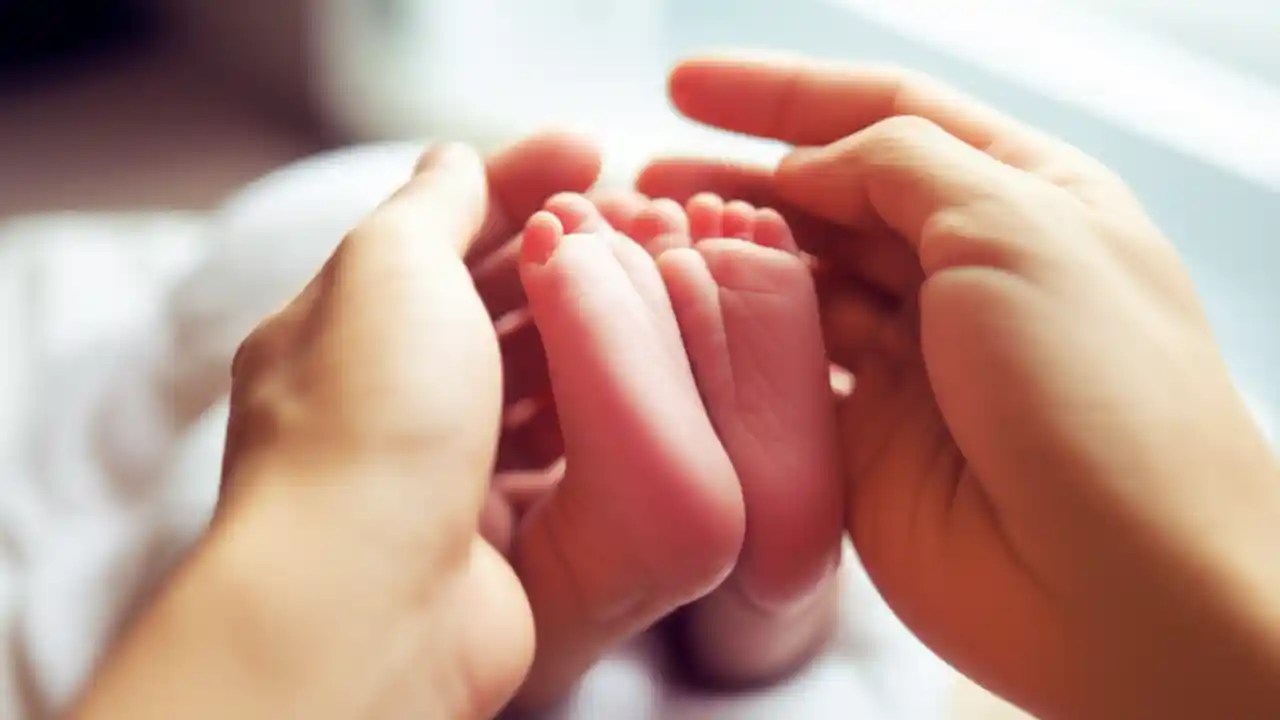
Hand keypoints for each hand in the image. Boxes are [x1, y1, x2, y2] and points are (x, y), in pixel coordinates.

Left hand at [73, 134, 601, 719]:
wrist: (369, 601)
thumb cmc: (369, 422)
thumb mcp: (389, 268)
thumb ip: (429, 204)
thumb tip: (453, 158)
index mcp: (335, 326)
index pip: (436, 230)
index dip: (515, 181)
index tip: (596, 155)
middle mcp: (379, 398)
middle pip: (486, 303)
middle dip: (561, 254)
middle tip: (641, 221)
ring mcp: (434, 469)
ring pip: (526, 378)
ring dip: (584, 330)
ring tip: (651, 287)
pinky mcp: (489, 531)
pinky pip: (551, 450)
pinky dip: (589, 409)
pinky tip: (635, 374)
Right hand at [641, 55, 1279, 717]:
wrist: (1120, 591)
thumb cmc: (1100, 394)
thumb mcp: (1013, 225)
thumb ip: (896, 169)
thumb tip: (802, 164)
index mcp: (1022, 199)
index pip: (886, 115)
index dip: (781, 93)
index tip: (686, 84)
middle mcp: (965, 273)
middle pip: (829, 199)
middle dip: (737, 176)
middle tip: (640, 176)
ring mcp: (914, 361)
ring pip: (798, 285)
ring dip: (726, 258)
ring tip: (645, 243)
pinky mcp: (867, 441)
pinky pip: (783, 375)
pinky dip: (733, 342)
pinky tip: (682, 319)